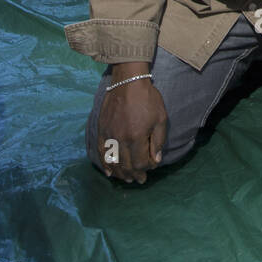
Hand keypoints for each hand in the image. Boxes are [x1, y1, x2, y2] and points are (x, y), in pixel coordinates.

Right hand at [97, 62, 166, 182]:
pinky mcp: (101, 130)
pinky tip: (110, 172)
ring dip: (121, 173)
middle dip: (134, 174)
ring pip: (113, 162)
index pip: (140, 162)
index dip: (147, 167)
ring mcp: (109, 135)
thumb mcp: (160, 118)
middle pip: (126, 165)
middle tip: (140, 180)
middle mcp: (120, 139)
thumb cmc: (148, 98)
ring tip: (128, 179)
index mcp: (136, 137)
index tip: (152, 166)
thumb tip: (156, 160)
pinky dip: (105, 165)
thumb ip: (158, 141)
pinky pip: (101, 152)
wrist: (128, 81)